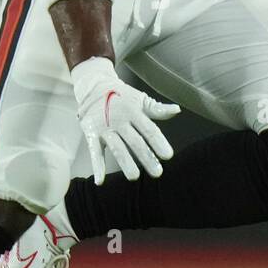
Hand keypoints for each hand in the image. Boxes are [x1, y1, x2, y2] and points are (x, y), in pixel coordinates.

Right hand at [71, 57, 179, 184]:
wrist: (93, 87)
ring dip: (125, 163)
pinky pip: (94, 151)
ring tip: (134, 176)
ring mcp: (104, 127)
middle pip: (135, 141)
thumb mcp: (140, 99)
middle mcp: (119, 120)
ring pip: (116, 148)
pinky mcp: (91, 133)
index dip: (158, 142)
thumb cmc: (122, 96)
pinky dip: (96, 166)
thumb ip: (157, 109)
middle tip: (157, 172)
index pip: (149, 129)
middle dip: (146, 157)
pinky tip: (100, 181)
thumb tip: (177, 110)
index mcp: (133, 111)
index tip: (168, 155)